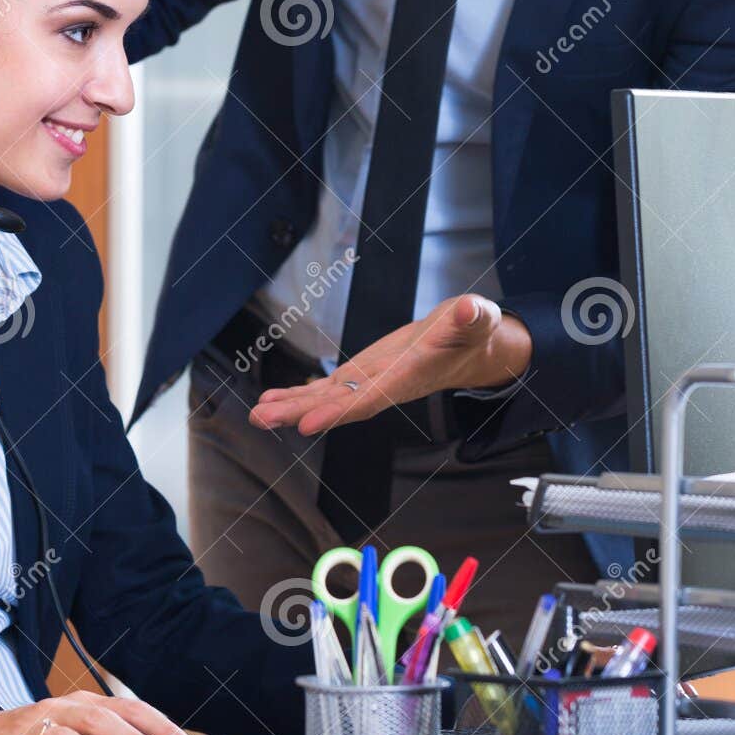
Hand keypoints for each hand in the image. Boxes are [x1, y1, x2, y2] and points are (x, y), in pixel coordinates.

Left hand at [247, 293, 531, 435]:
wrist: (466, 346)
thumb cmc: (472, 333)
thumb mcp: (476, 319)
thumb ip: (472, 318)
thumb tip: (468, 310)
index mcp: (409, 377)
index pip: (371, 398)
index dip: (339, 411)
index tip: (308, 423)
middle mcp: (384, 387)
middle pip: (338, 404)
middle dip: (300, 412)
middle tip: (262, 419)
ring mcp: (369, 383)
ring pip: (326, 398)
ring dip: (290, 407)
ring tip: (257, 413)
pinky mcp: (361, 375)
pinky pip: (326, 389)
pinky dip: (299, 394)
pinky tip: (271, 400)